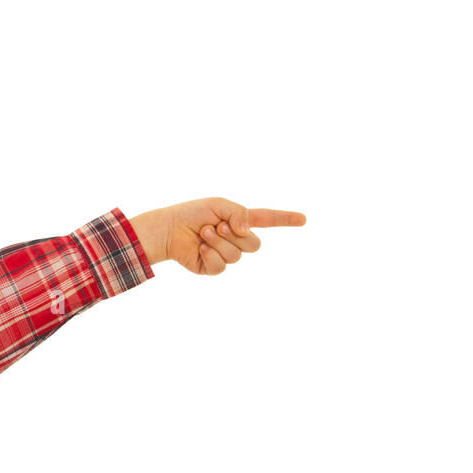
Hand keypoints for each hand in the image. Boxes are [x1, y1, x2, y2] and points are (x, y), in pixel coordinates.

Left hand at [131, 198, 305, 274]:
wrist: (168, 229)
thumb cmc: (192, 214)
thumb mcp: (218, 204)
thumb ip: (239, 213)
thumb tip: (247, 231)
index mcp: (239, 221)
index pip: (268, 220)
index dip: (286, 220)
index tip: (304, 219)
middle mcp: (235, 239)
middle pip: (255, 245)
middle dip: (235, 235)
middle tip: (216, 226)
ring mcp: (225, 255)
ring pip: (237, 255)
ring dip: (218, 242)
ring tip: (203, 233)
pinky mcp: (212, 268)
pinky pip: (221, 266)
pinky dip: (210, 254)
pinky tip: (199, 247)